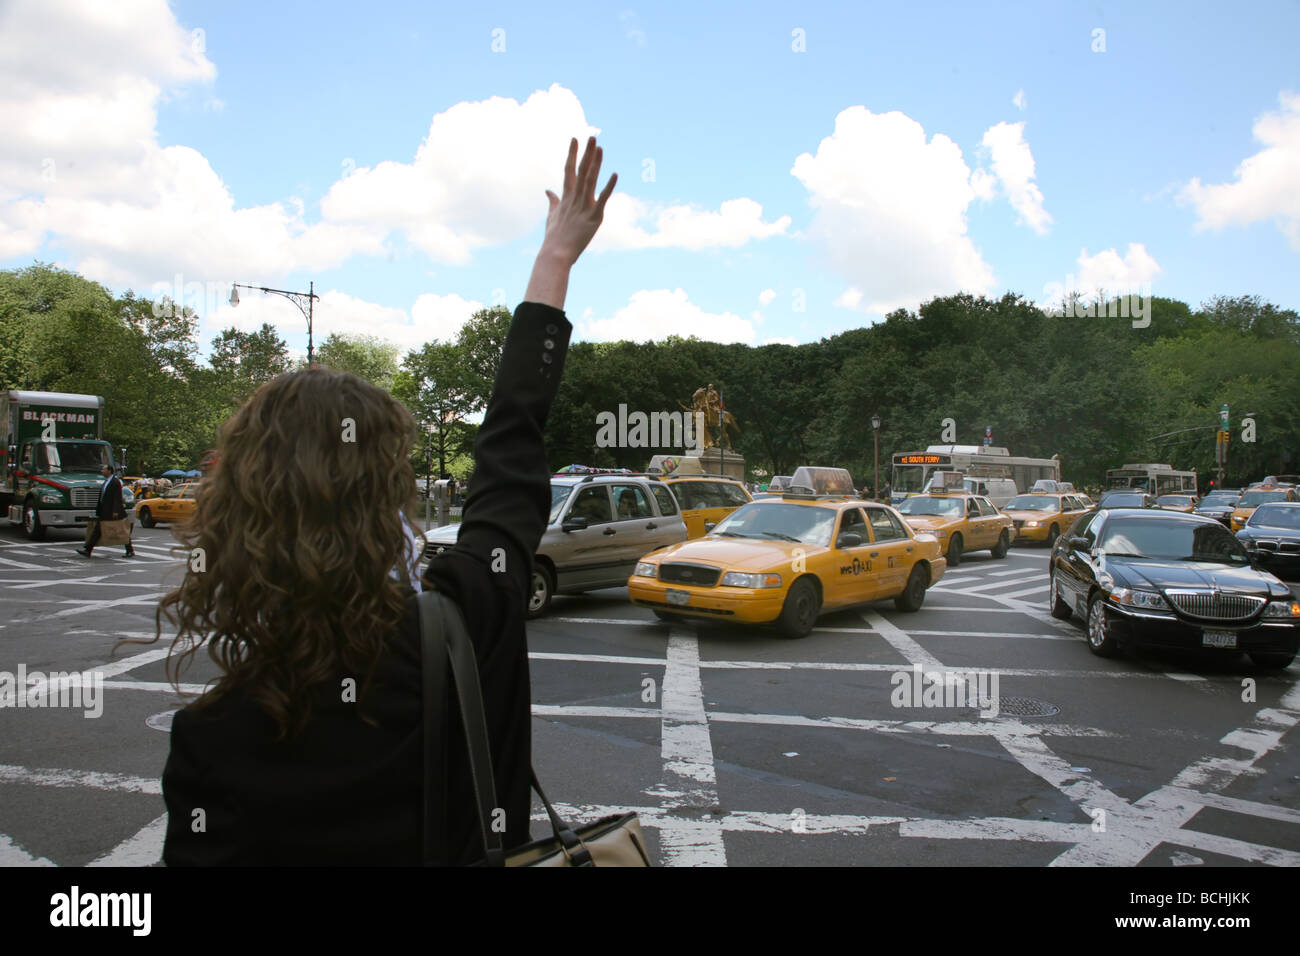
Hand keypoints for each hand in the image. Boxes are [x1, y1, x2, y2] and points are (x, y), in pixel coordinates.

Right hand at [525, 136, 616, 309]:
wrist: (555, 254)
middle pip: (581, 171)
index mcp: (566, 197)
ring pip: (590, 180)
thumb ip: (552, 201)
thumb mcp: (551, 217)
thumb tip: (547, 190)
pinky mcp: (594, 217)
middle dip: (586, 153)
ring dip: (595, 163)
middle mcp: (574, 199)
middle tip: (592, 137)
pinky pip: (603, 199)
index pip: (569, 170)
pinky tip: (615, 174)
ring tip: (600, 148)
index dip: (572, 153)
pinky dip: (609, 187)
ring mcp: (584, 207)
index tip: (575, 139)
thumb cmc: (553, 238)